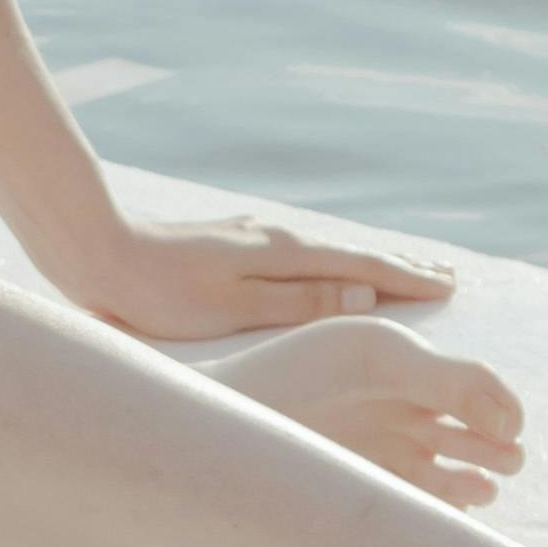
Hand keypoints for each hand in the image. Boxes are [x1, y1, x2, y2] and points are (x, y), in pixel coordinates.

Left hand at [81, 214, 454, 342]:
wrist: (98, 251)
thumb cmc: (162, 294)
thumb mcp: (234, 307)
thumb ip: (299, 301)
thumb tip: (364, 292)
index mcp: (284, 254)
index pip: (362, 268)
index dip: (407, 279)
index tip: (450, 287)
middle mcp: (275, 239)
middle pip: (352, 255)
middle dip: (399, 266)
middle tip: (447, 275)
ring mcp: (253, 239)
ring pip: (326, 253)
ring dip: (367, 264)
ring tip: (397, 271)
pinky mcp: (231, 246)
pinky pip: (301, 256)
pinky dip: (330, 264)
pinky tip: (325, 270)